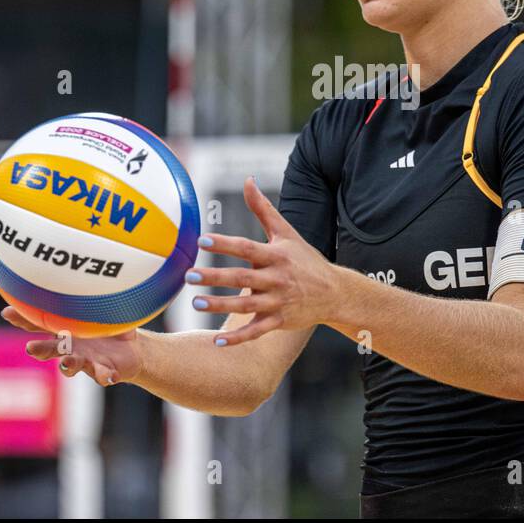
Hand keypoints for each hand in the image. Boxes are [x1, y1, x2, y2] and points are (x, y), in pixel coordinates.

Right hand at [0, 307, 143, 386]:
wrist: (130, 350)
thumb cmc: (105, 327)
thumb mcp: (96, 307)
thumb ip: (87, 294)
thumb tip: (82, 268)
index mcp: (63, 330)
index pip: (39, 324)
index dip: (22, 319)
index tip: (7, 312)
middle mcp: (70, 348)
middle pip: (50, 349)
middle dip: (40, 349)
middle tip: (31, 348)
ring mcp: (85, 361)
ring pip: (72, 365)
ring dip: (68, 364)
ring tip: (67, 362)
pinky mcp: (103, 371)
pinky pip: (103, 374)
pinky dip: (105, 375)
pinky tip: (109, 377)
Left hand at [186, 176, 339, 345]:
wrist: (334, 292)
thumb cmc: (305, 260)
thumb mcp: (287, 232)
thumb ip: (263, 209)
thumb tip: (247, 180)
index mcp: (276, 256)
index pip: (247, 249)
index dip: (225, 244)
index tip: (202, 240)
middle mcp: (277, 279)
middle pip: (241, 278)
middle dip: (215, 277)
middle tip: (189, 275)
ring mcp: (278, 302)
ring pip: (245, 305)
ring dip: (220, 305)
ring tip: (196, 302)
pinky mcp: (279, 321)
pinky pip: (256, 331)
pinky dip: (239, 338)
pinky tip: (218, 342)